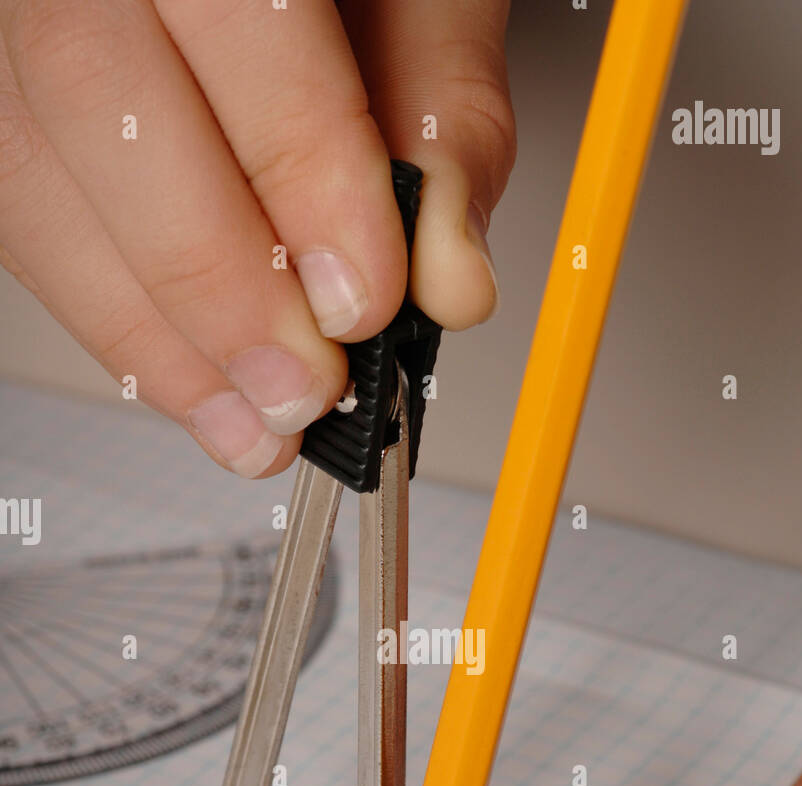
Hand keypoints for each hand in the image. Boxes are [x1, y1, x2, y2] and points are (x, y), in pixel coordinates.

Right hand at [0, 0, 513, 476]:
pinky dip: (111, 317)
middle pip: (94, 95)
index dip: (297, 175)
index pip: (228, 20)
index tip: (363, 303)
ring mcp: (7, 21)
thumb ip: (445, 116)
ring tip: (252, 422)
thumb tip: (450, 277)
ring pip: (31, 177)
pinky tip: (193, 382)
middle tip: (302, 388)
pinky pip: (22, 215)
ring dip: (150, 331)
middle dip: (213, 279)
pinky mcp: (3, 100)